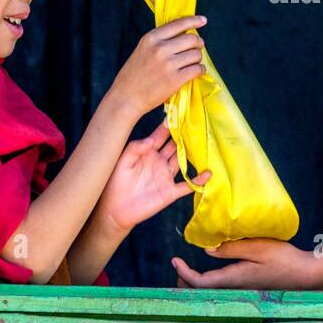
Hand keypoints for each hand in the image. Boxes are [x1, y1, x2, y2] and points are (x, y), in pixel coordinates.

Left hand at [98, 119, 210, 233]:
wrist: (114, 210)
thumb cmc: (115, 183)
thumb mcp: (122, 161)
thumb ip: (135, 148)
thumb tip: (151, 140)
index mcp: (147, 152)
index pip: (161, 135)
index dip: (169, 125)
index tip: (179, 112)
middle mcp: (159, 161)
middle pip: (175, 145)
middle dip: (185, 135)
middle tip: (197, 122)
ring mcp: (166, 176)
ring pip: (183, 161)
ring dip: (193, 153)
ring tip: (205, 142)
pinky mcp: (170, 191)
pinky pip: (187, 185)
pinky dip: (198, 180)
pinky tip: (208, 174)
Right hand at [109, 16, 207, 117]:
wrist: (126, 97)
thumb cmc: (134, 74)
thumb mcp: (143, 49)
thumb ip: (160, 41)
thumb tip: (185, 34)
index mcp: (151, 38)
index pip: (178, 24)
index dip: (193, 21)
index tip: (203, 20)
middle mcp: (160, 48)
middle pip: (192, 39)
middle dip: (198, 43)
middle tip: (197, 48)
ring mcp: (169, 64)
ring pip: (196, 55)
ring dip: (198, 59)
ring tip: (191, 63)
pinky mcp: (175, 79)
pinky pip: (198, 69)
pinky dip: (200, 70)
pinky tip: (195, 72)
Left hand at [173, 238, 322, 289]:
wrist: (307, 275)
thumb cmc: (285, 259)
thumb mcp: (259, 247)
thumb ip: (232, 248)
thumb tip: (206, 250)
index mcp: (234, 279)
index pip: (200, 283)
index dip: (184, 273)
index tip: (175, 259)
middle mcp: (234, 290)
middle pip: (200, 294)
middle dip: (184, 282)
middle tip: (177, 265)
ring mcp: (241, 293)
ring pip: (209, 294)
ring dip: (195, 284)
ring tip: (187, 270)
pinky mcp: (247, 291)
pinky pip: (220, 291)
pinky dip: (207, 284)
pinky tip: (210, 273)